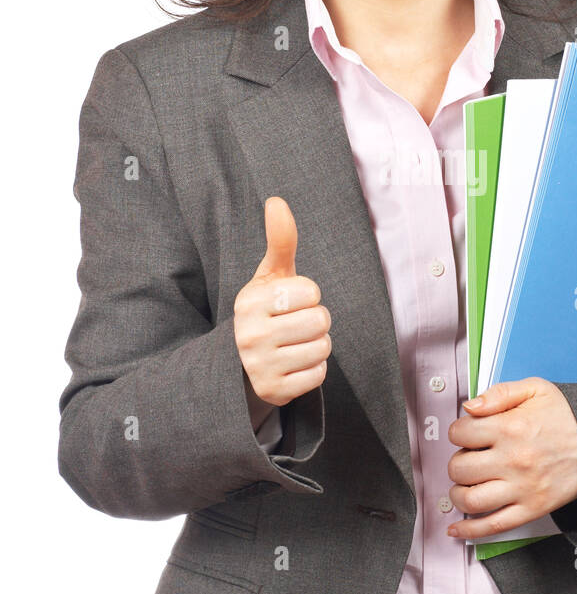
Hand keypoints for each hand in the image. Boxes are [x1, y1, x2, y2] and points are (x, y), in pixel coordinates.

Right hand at [233, 196, 331, 412]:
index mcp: (250, 302)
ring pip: (322, 348)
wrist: (238, 363)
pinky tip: (294, 364)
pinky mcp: (273, 391)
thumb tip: (277, 201)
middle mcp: (250, 334)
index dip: (308, 295)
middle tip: (295, 325)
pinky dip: (313, 370)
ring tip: (294, 344)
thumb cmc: (265, 311)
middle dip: (315, 321)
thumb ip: (280, 241)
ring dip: (316, 346)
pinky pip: (319, 375)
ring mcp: (260, 366)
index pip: (311, 291)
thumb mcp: (269, 277)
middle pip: (320, 320)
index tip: (290, 302)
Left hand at [445, 378, 576, 539]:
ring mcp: (522, 488)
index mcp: (510, 427)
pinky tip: (457, 527)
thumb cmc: (569, 415)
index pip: (460, 433)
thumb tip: (469, 406)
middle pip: (459, 468)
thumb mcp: (536, 389)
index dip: (458, 431)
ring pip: (470, 500)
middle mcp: (513, 460)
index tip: (466, 434)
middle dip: (457, 462)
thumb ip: (499, 393)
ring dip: (458, 494)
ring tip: (465, 486)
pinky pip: (493, 526)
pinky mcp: (532, 508)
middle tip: (469, 458)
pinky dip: (470, 530)